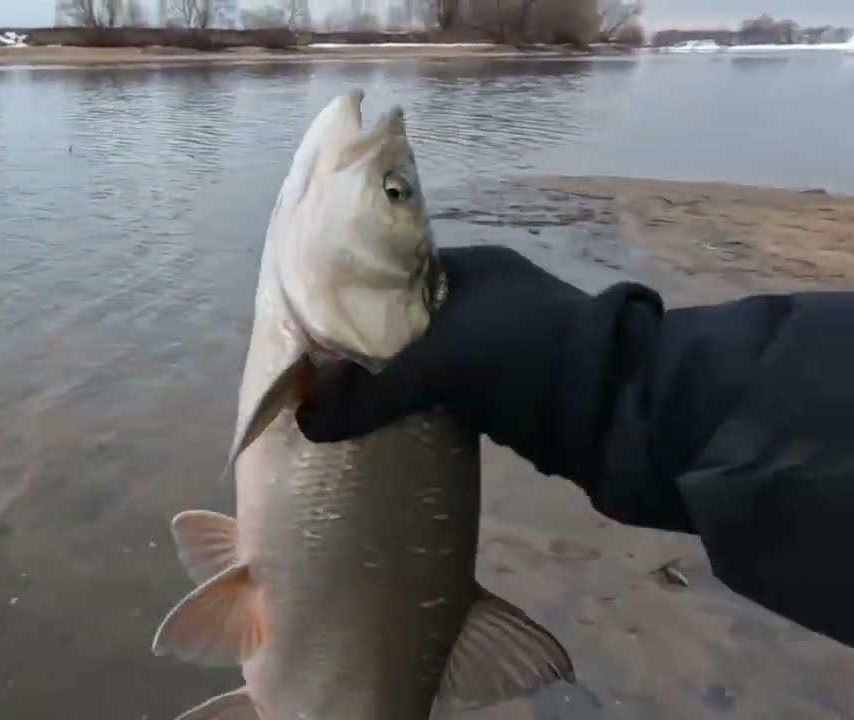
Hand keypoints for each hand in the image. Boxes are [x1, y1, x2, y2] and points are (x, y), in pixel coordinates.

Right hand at [295, 245, 588, 455]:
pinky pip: (454, 388)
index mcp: (473, 266)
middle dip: (376, 344)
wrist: (603, 403)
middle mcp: (488, 294)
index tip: (324, 328)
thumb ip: (374, 393)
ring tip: (354, 398)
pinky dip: (429, 402)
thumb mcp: (442, 366)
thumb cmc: (521, 353)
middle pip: (412, 318)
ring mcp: (504, 338)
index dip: (358, 298)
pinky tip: (398, 419)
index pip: (398, 273)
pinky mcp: (512, 380)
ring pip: (434, 355)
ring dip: (402, 376)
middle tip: (333, 370)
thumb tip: (307, 422)